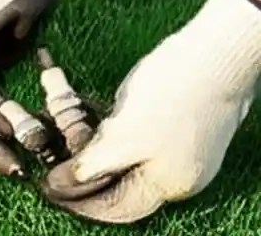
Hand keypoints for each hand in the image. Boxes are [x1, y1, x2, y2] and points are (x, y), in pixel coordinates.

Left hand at [43, 0, 260, 222]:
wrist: (212, 55)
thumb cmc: (171, 97)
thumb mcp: (125, 137)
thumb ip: (95, 165)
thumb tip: (65, 185)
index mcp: (166, 184)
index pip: (117, 207)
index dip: (79, 200)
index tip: (48, 186)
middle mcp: (174, 171)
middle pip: (118, 179)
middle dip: (82, 167)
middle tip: (49, 158)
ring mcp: (175, 146)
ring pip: (120, 150)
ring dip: (87, 138)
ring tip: (54, 124)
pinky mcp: (170, 119)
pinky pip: (128, 129)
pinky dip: (103, 120)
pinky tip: (78, 103)